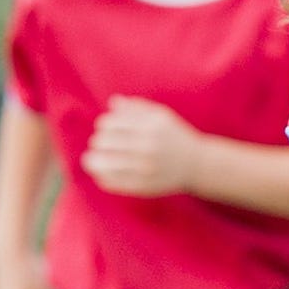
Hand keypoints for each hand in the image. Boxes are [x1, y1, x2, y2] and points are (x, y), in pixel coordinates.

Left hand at [83, 96, 203, 196]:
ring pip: (104, 163)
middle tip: (100, 144)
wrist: (197, 164)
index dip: (103, 125)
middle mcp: (147, 147)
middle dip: (98, 142)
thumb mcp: (160, 116)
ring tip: (91, 160)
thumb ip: (137, 108)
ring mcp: (145, 168)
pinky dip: (102, 177)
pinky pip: (113, 182)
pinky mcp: (143, 186)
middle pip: (104, 142)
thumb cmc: (175, 136)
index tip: (105, 129)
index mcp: (149, 127)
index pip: (110, 124)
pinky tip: (101, 173)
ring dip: (93, 161)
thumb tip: (113, 102)